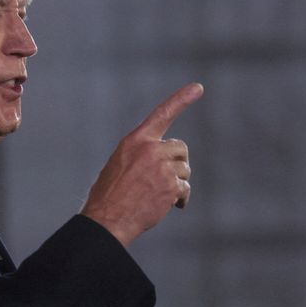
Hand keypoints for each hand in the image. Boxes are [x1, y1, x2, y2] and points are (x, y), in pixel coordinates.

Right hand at [80, 83, 203, 246]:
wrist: (107, 219)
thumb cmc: (110, 195)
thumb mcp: (120, 164)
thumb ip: (142, 155)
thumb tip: (164, 160)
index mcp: (135, 141)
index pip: (162, 114)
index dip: (181, 99)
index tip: (198, 87)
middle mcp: (150, 149)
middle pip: (180, 148)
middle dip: (178, 163)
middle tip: (168, 178)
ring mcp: (161, 167)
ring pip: (184, 170)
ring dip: (178, 183)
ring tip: (161, 195)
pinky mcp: (170, 186)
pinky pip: (185, 188)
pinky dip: (181, 198)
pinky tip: (171, 206)